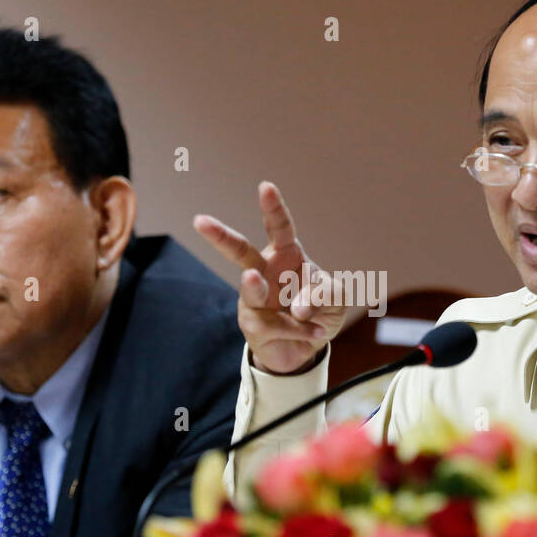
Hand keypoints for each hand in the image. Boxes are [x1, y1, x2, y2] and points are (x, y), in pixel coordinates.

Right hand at [195, 181, 348, 374]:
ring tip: (252, 278)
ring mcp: (255, 300)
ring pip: (251, 289)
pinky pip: (276, 326)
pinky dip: (302, 330)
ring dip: (253, 284)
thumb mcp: (336, 298)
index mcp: (286, 255)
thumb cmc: (319, 312)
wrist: (308, 349)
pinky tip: (316, 333)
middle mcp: (264, 273)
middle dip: (220, 236)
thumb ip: (325, 294)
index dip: (272, 208)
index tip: (266, 187)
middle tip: (200, 221)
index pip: (280, 228)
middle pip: (240, 251)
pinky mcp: (253, 326)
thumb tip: (299, 308)